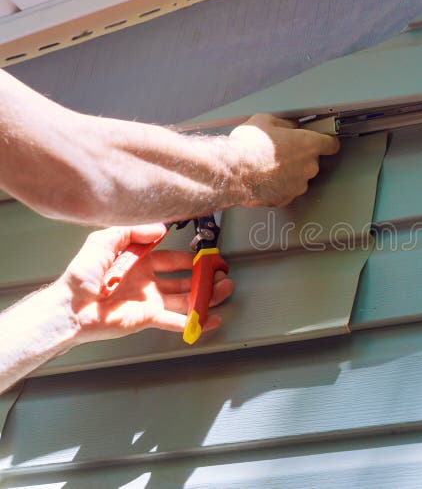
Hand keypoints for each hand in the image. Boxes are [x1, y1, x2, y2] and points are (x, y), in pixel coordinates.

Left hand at [57, 224, 233, 343]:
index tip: (205, 256)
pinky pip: (175, 320)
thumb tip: (159, 228)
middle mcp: (146, 282)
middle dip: (204, 278)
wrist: (70, 307)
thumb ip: (131, 231)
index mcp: (138, 263)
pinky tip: (209, 319)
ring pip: (185, 299)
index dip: (190, 257)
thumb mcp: (103, 241)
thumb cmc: (80, 277)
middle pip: (184, 280)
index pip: (171, 259)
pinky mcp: (148, 318)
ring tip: (224, 292)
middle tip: (220, 275)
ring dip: (205, 296)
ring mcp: (149, 301)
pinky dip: (194, 321)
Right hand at [229, 113, 339, 206]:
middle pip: (312, 160)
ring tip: (268, 165)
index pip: (332, 144)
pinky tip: (264, 177)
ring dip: (289, 171)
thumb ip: (285, 123)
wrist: (232, 173)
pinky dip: (279, 185)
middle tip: (280, 150)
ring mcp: (298, 185)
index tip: (324, 141)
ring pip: (299, 176)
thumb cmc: (248, 148)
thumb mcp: (265, 121)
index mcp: (308, 145)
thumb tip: (289, 125)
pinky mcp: (286, 199)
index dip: (327, 141)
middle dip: (300, 156)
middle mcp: (308, 167)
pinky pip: (287, 189)